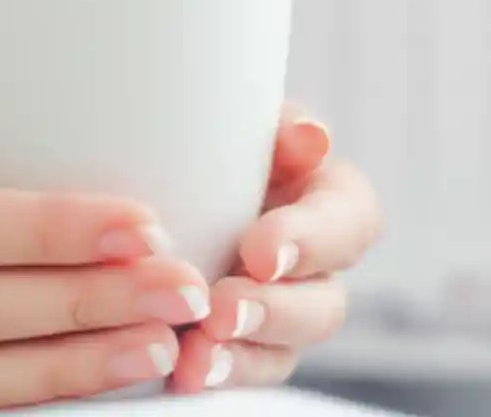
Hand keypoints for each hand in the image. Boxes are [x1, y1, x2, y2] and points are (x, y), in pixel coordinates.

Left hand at [169, 106, 381, 391]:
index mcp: (322, 195)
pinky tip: (182, 373)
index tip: (261, 252)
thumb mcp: (231, 117)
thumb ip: (273, 126)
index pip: (350, 219)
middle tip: (221, 311)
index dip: (313, 240)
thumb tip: (311, 138)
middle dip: (274, 311)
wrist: (140, 169)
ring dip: (242, 354)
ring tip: (196, 357)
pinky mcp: (236, 348)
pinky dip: (215, 374)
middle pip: (323, 302)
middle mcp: (309, 263)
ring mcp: (276, 314)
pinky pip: (239, 374)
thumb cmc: (195, 132)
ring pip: (283, 349)